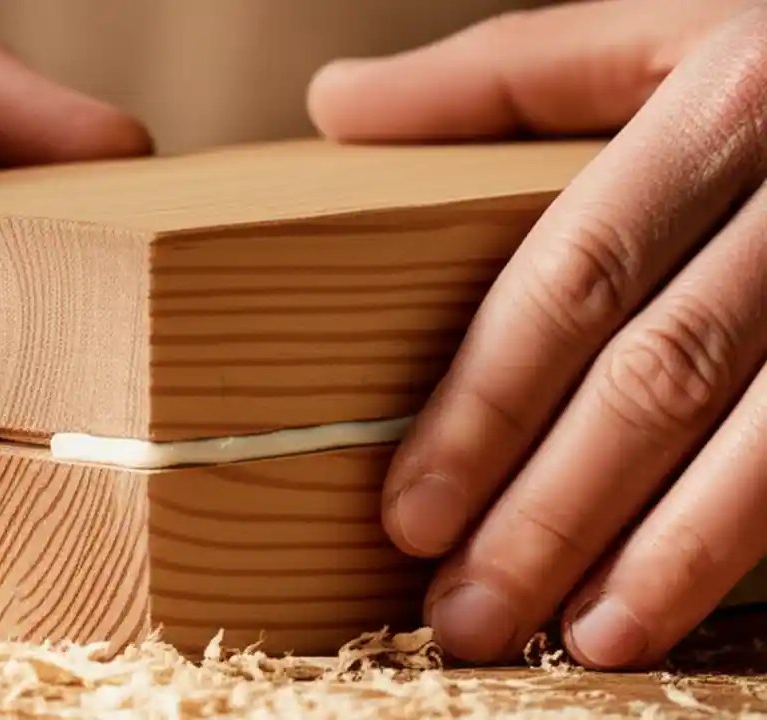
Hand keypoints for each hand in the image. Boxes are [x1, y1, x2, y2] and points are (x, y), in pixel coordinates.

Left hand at [308, 0, 764, 667]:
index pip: (577, 276)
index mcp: (729, 98)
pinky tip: (681, 602)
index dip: (489, 406)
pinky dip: (748, 543)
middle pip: (659, 376)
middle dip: (553, 509)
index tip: (410, 515)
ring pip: (765, 441)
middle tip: (465, 612)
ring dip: (664, 557)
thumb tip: (336, 102)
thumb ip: (506, 76)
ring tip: (572, 637)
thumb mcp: (659, 34)